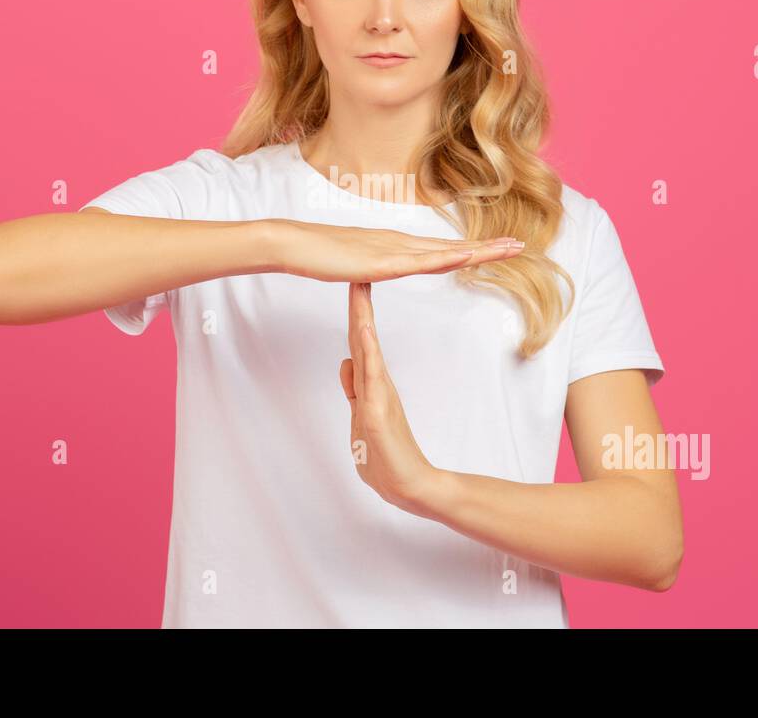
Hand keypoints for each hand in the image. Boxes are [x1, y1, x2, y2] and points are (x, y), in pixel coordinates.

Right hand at [272, 219, 525, 283]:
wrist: (293, 243)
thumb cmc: (318, 253)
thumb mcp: (355, 262)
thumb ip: (372, 264)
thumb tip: (382, 267)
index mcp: (396, 244)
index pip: (442, 248)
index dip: (471, 249)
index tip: (497, 249)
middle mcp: (400, 242)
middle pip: (452, 246)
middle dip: (487, 247)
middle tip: (520, 246)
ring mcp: (391, 250)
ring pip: (444, 251)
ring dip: (477, 250)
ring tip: (506, 250)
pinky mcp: (379, 262)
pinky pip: (418, 262)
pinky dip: (444, 259)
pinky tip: (463, 258)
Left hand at [337, 280, 443, 518]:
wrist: (410, 485)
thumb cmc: (388, 455)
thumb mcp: (363, 416)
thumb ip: (355, 390)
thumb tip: (347, 364)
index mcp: (371, 384)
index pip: (360, 343)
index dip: (355, 315)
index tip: (353, 288)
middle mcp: (376, 383)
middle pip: (362, 337)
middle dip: (357, 305)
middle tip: (356, 271)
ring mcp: (377, 394)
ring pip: (367, 349)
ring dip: (362, 318)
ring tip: (360, 288)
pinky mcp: (377, 410)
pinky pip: (370, 375)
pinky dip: (367, 350)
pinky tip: (365, 330)